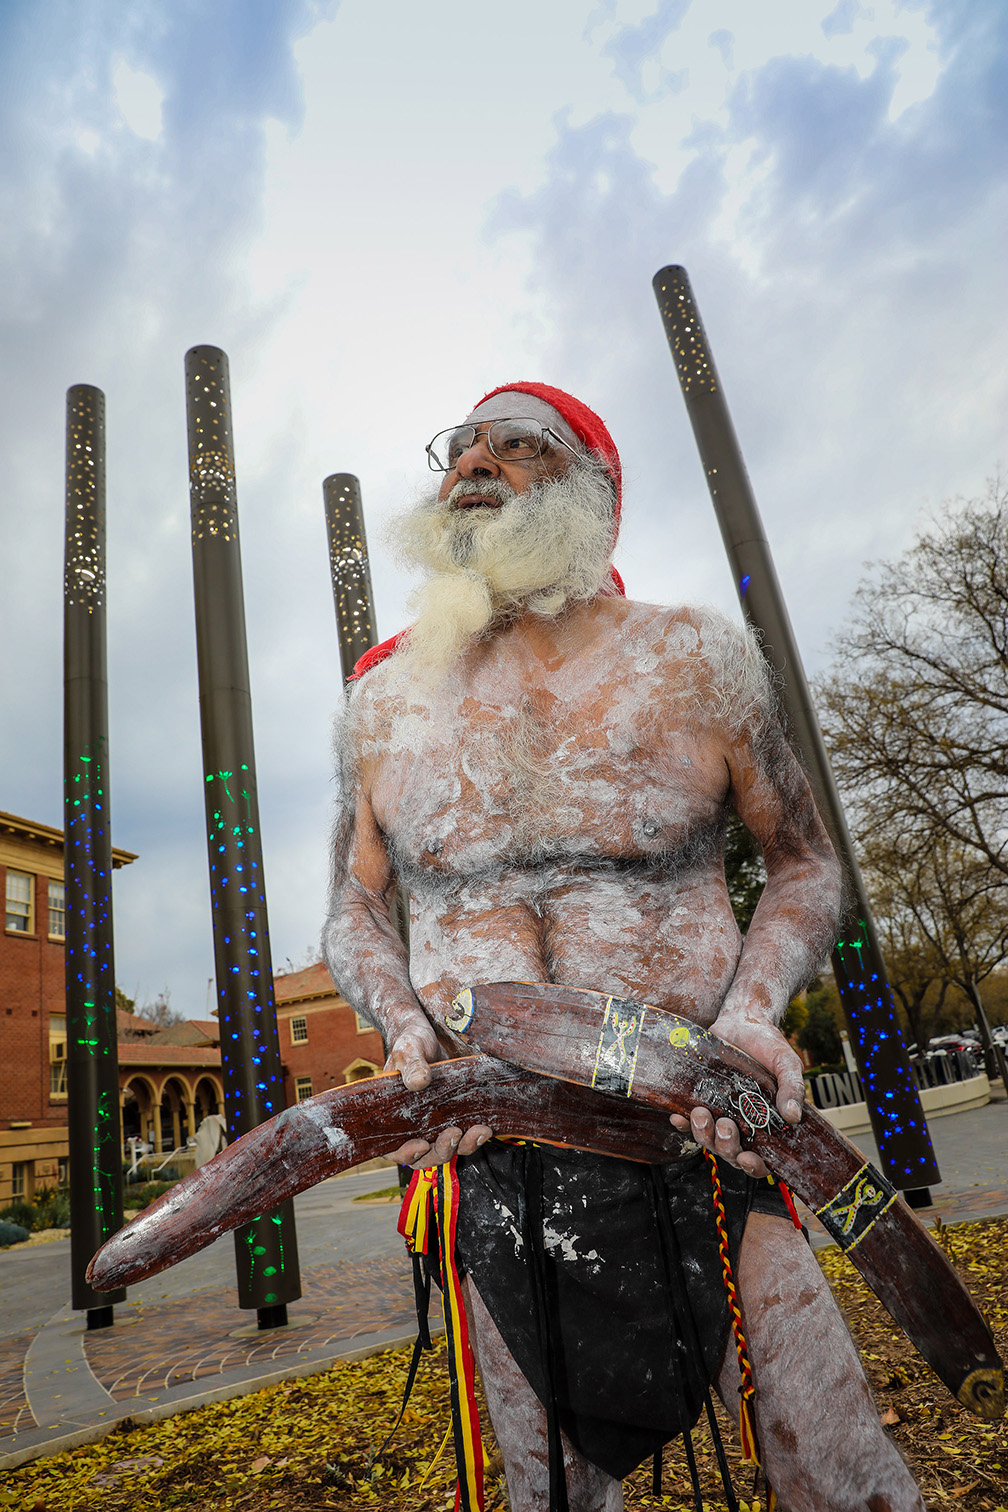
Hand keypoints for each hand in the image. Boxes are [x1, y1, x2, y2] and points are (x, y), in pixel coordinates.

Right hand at [383, 1018, 492, 1166]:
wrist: (431, 1035)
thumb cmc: (411, 1044)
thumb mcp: (408, 1050)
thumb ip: (411, 1066)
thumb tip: (419, 1082)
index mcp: (393, 1118)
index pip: (394, 1149)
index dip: (406, 1154)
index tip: (421, 1144)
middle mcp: (414, 1127)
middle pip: (425, 1156)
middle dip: (441, 1151)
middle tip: (453, 1133)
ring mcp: (436, 1124)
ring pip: (448, 1150)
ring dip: (463, 1146)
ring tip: (478, 1131)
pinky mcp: (456, 1117)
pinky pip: (465, 1136)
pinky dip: (475, 1137)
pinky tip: (485, 1127)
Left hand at [668, 1010, 804, 1179]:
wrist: (742, 1021)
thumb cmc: (768, 1045)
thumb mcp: (786, 1064)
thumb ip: (792, 1088)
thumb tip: (794, 1116)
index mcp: (765, 1123)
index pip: (760, 1159)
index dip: (752, 1167)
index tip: (745, 1158)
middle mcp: (741, 1123)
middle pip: (729, 1152)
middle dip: (724, 1146)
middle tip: (725, 1126)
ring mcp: (719, 1112)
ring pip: (707, 1139)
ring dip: (702, 1134)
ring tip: (701, 1114)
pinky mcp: (700, 1099)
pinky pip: (687, 1120)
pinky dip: (681, 1123)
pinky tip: (678, 1115)